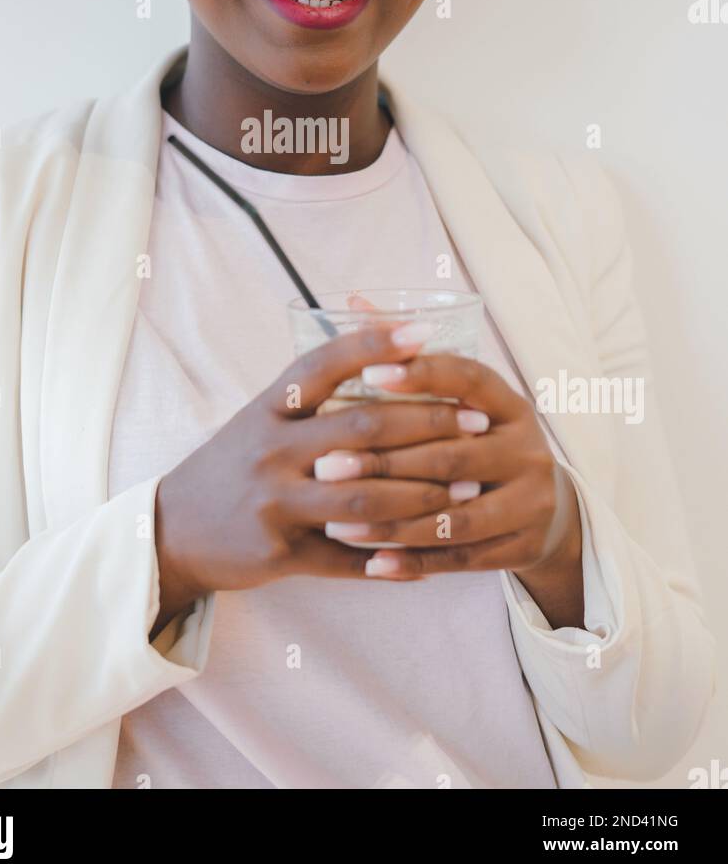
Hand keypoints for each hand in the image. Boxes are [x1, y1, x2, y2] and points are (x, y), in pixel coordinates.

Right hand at [154, 320, 483, 615]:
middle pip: (362, 428)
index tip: (427, 332)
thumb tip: (380, 336)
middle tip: (478, 422)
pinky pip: (347, 558)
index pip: (326, 362)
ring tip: (469, 487)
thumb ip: (315, 388)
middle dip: (429, 424)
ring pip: (365, 497)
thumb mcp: (262, 416)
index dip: (376, 343)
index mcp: (270, 408)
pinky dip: (393, 558)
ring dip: (425, 494)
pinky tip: (433, 552)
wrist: (173, 530)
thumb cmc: (236, 462)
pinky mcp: (279, 553)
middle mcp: (270, 449)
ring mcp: (274, 503)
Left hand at [317, 352, 583, 618]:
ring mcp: (530, 500)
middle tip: (324, 465)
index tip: (368, 374)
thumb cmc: (475, 439)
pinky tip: (371, 563)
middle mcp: (527, 447)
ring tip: (333, 520)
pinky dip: (414, 560)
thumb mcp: (456, 397)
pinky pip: (461, 558)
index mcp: (508, 401)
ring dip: (390, 520)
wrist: (539, 509)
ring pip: (453, 514)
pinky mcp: (521, 545)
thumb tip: (352, 300)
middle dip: (383, 462)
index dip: (420, 375)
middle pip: (451, 454)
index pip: (467, 378)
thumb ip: (404, 354)